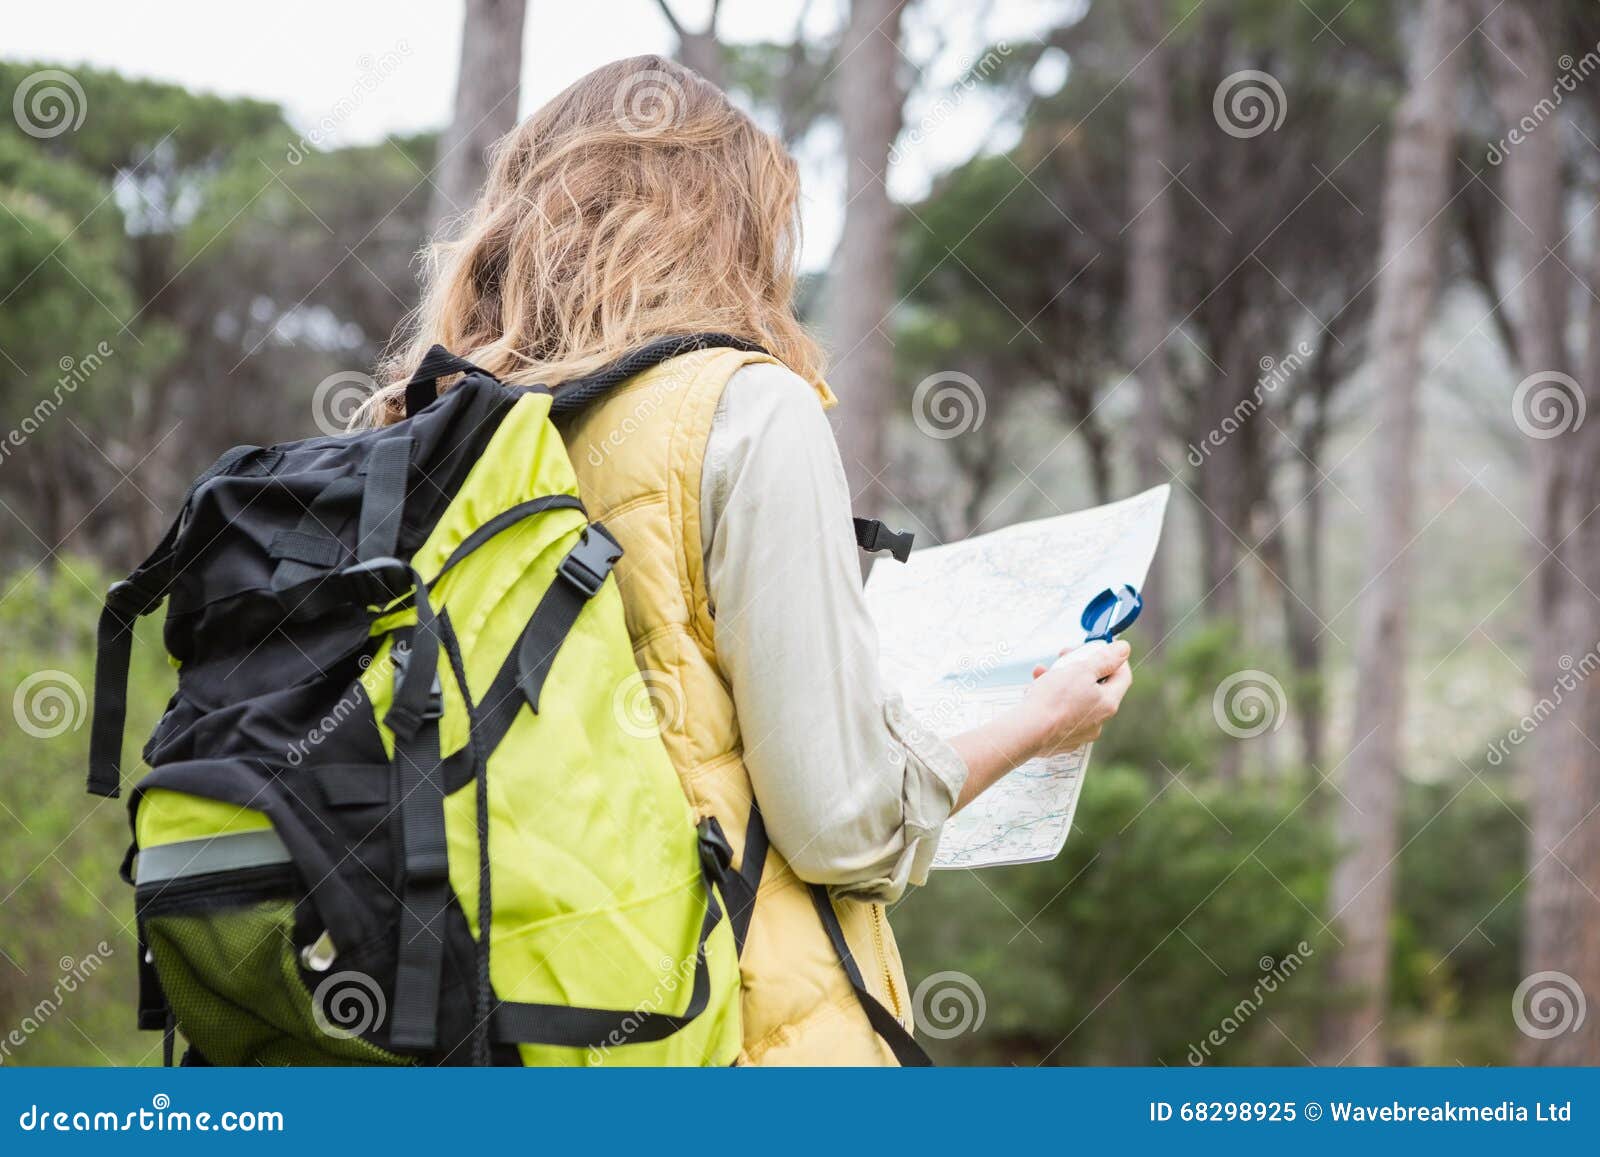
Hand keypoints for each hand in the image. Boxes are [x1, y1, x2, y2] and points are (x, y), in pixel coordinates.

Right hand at [946, 639, 1132, 814]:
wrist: (1027, 732)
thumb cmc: (1053, 700)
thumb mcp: (1081, 670)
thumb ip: (1105, 659)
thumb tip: (1124, 650)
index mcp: (1108, 703)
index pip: (1123, 677)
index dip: (1115, 659)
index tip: (1101, 649)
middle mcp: (1098, 720)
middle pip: (1097, 686)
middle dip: (1080, 667)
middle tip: (1066, 656)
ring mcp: (1080, 731)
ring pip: (1075, 698)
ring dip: (1061, 680)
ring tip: (1043, 672)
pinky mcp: (1063, 738)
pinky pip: (1062, 712)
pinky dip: (1052, 699)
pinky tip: (1036, 691)